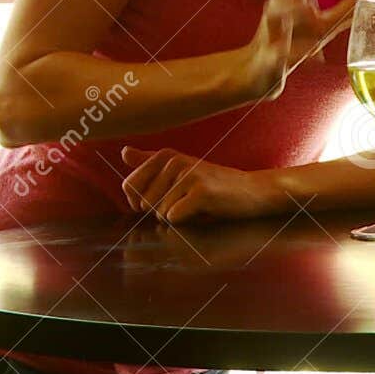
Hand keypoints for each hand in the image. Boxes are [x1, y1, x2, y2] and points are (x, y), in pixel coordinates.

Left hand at [120, 145, 281, 223]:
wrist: (250, 191)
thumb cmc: (213, 184)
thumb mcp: (181, 169)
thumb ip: (150, 162)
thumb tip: (124, 152)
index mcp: (166, 156)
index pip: (129, 186)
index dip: (139, 202)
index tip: (160, 201)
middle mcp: (174, 161)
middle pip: (143, 203)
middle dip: (160, 211)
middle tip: (185, 202)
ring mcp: (188, 175)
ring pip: (159, 212)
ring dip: (176, 217)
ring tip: (196, 206)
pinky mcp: (201, 191)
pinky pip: (174, 218)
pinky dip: (186, 221)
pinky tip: (202, 210)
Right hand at [244, 0, 374, 99]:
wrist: (261, 69)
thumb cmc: (292, 41)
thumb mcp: (321, 24)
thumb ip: (345, 7)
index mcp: (288, 2)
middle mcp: (277, 13)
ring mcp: (272, 35)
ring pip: (274, 15)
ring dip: (288, 4)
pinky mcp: (271, 58)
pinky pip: (278, 53)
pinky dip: (287, 50)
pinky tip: (298, 50)